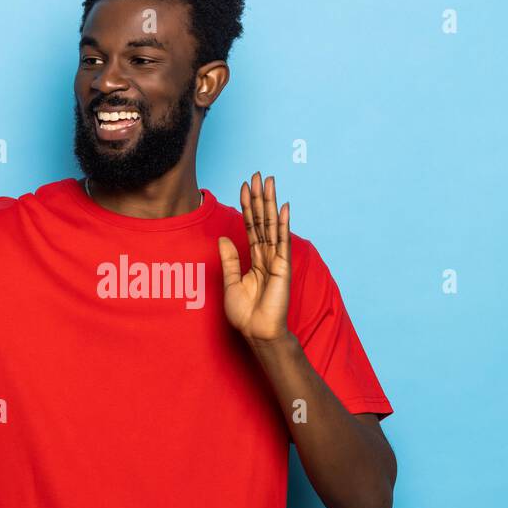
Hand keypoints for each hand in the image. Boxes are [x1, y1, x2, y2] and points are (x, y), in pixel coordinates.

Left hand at [217, 172, 291, 344]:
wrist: (257, 331)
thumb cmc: (245, 314)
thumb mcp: (231, 283)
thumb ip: (230, 260)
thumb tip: (224, 238)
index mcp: (254, 259)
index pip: (251, 227)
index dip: (248, 207)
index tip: (245, 187)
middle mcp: (266, 256)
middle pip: (262, 220)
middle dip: (260, 198)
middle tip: (258, 175)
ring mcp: (276, 260)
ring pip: (272, 225)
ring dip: (270, 203)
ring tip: (269, 182)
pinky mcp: (282, 267)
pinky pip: (282, 241)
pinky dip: (283, 224)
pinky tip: (284, 207)